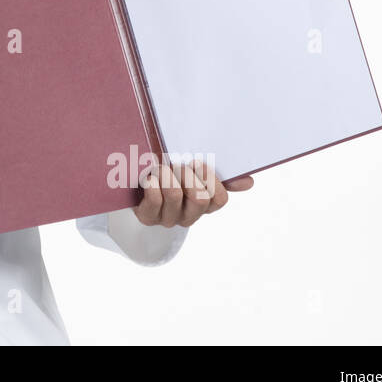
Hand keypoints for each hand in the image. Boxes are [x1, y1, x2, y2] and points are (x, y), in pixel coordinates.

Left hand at [134, 158, 252, 227]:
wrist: (133, 183)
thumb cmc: (168, 174)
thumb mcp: (194, 172)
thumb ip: (221, 177)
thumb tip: (248, 182)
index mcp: (204, 205)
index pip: (219, 199)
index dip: (211, 179)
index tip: (199, 162)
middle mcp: (188, 215)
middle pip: (200, 198)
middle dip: (189, 176)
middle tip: (178, 164)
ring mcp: (167, 218)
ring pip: (176, 195)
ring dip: (167, 175)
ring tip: (160, 166)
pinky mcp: (147, 217)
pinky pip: (155, 200)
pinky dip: (152, 184)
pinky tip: (149, 177)